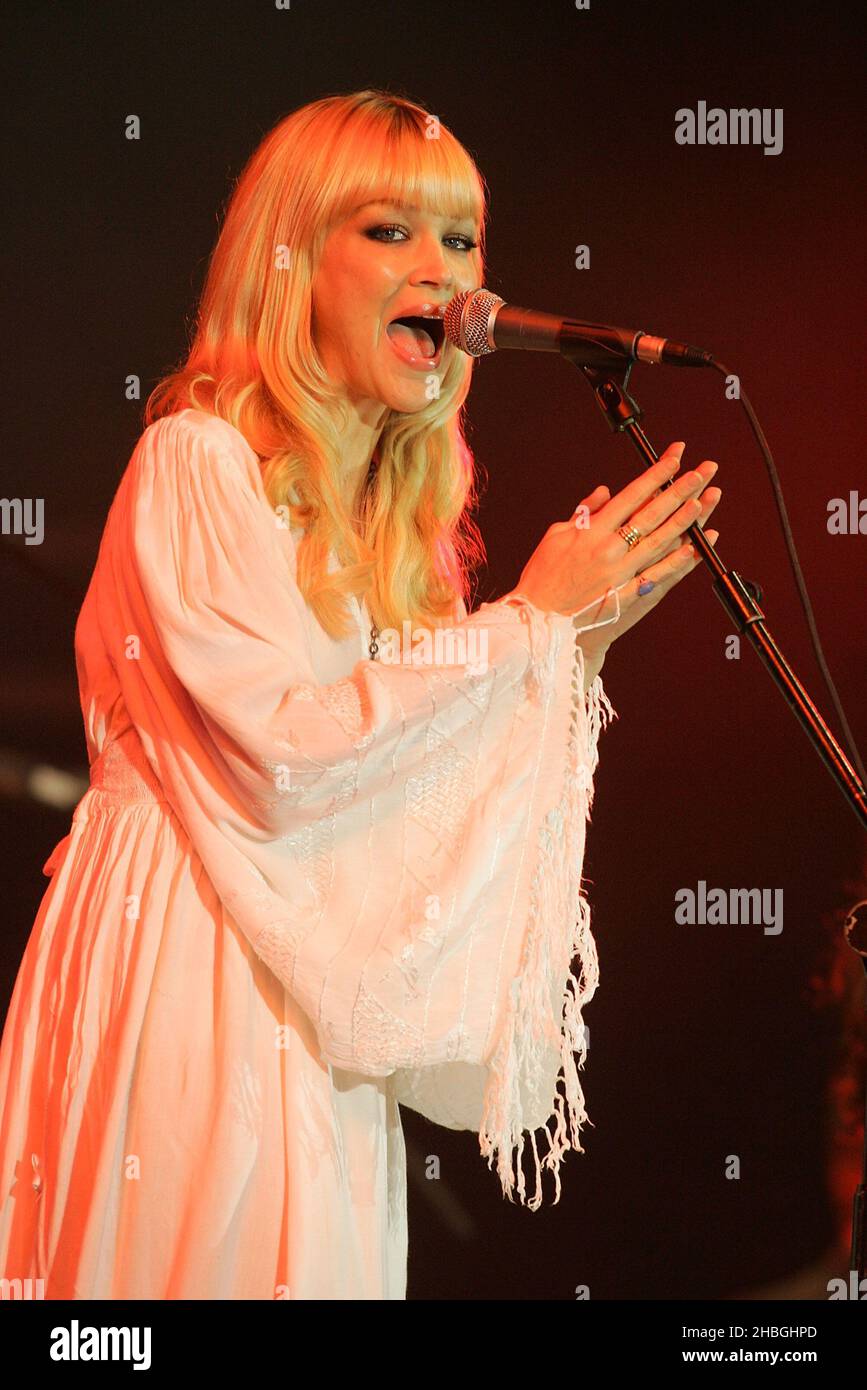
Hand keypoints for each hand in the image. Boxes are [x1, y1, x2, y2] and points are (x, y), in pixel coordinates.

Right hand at [512, 441, 721, 662]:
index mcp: (590, 532)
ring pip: (660, 541)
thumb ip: (582, 513)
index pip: (630, 496)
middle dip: (678, 491)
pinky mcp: (628, 596)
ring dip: (684, 520)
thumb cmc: (543, 580)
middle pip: (651, 514)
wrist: (541, 624)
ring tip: (705, 501)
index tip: (674, 460)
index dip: (655, 476)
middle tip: (700, 473)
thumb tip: (604, 492)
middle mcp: (609, 550)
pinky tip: (695, 546)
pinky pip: (659, 575)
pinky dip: (678, 560)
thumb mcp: (554, 538)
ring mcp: (621, 574)